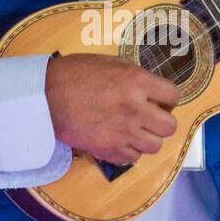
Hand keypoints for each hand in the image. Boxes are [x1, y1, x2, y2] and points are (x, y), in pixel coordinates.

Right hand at [45, 52, 179, 164]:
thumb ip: (135, 76)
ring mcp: (122, 132)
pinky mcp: (108, 149)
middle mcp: (134, 108)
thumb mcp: (110, 62)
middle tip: (152, 117)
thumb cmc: (73, 75)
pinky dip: (130, 151)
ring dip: (148, 138)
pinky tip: (120, 139)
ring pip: (155, 146)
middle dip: (163, 121)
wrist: (45, 96)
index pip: (174, 95)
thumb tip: (152, 88)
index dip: (169, 98)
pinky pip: (133, 158)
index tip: (162, 100)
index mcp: (136, 81)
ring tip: (136, 130)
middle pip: (170, 126)